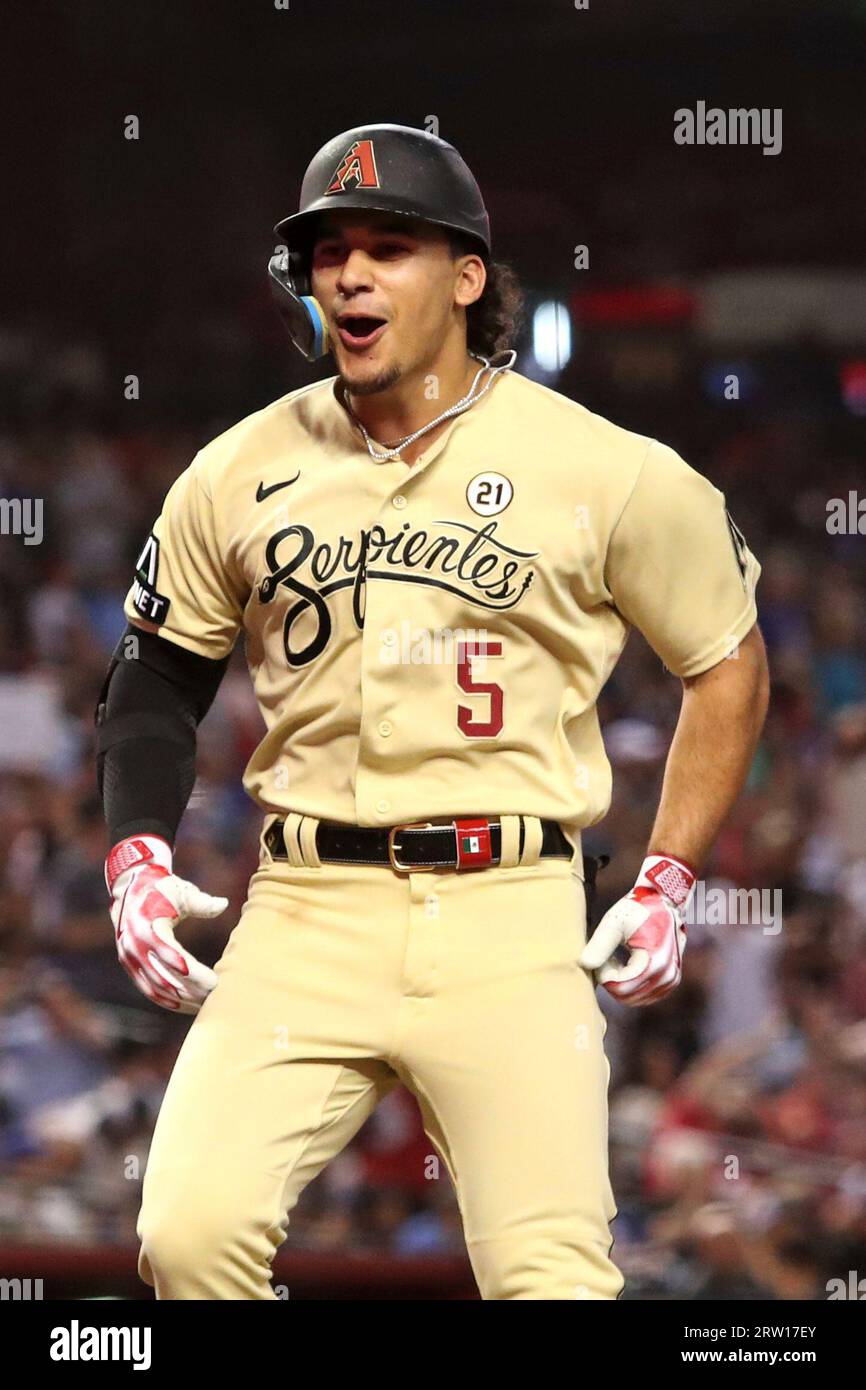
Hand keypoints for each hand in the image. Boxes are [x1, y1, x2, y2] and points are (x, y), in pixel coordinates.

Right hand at [105, 834, 227, 1012]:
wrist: (130, 889)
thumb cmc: (162, 889)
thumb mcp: (181, 891)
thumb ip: (201, 902)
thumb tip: (223, 904)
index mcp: (146, 927)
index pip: (171, 955)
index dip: (192, 971)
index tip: (214, 981)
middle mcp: (133, 946)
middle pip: (165, 977)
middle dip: (192, 990)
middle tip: (217, 995)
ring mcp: (129, 959)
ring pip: (157, 989)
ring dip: (182, 1000)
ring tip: (207, 1004)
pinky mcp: (130, 966)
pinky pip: (149, 990)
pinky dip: (168, 1001)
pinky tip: (188, 1006)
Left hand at [579, 854, 695, 1005]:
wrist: (664, 902)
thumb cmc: (637, 909)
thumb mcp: (615, 922)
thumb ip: (600, 944)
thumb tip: (584, 964)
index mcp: (654, 963)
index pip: (620, 988)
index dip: (604, 975)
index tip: (602, 956)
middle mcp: (666, 976)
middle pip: (626, 997)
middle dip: (612, 980)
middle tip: (608, 957)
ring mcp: (670, 980)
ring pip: (634, 998)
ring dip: (621, 983)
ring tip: (617, 959)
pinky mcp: (670, 981)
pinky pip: (644, 995)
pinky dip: (632, 984)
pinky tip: (627, 964)